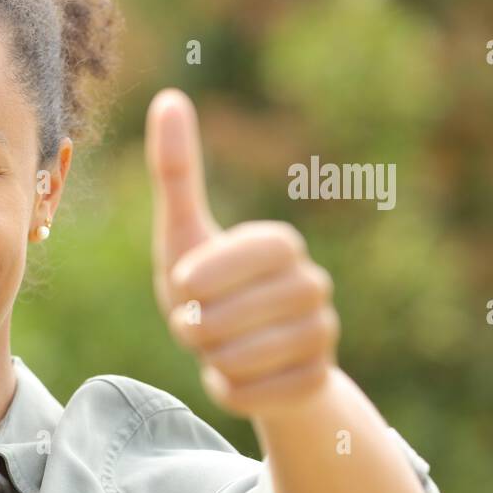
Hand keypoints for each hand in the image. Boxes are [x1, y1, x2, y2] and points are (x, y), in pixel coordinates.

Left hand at [145, 88, 339, 418]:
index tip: (183, 284)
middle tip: (193, 323)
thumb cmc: (206, 289)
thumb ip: (176, 171)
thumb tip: (168, 97)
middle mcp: (314, 285)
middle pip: (242, 313)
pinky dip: (230, 391)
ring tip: (212, 348)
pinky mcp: (318, 381)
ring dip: (211, 358)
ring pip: (249, 358)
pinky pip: (258, 395)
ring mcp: (323, 334)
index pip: (256, 251)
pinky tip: (232, 377)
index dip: (211, 273)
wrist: (245, 356)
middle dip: (200, 325)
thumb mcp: (183, 234)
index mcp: (282, 245)